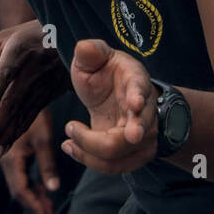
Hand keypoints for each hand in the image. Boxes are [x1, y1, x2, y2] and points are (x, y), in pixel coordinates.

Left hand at [0, 19, 70, 157]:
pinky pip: (32, 116)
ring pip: (23, 112)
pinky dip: (18, 132)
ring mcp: (44, 83)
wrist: (74, 35)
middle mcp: (33, 68)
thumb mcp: (5, 38)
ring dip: (8, 135)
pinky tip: (6, 146)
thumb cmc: (32, 35)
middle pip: (13, 100)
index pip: (7, 72)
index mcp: (19, 50)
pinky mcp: (52, 94)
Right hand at [0, 109, 62, 213]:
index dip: (34, 203)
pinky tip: (42, 186)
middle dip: (33, 201)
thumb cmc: (35, 114)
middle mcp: (3, 159)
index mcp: (10, 159)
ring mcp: (5, 155)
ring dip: (32, 193)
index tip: (46, 213)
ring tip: (48, 202)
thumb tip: (54, 189)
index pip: (20, 190)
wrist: (21, 92)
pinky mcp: (10, 150)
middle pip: (17, 188)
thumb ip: (48, 166)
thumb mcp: (44, 140)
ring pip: (18, 181)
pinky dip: (30, 181)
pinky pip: (19, 172)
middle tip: (48, 212)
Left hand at [62, 39, 158, 174]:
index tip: (134, 104)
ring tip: (67, 141)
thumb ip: (91, 52)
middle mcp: (146, 111)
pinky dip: (90, 161)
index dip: (138, 96)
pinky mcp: (134, 153)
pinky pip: (114, 166)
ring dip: (89, 153)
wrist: (120, 94)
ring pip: (120, 156)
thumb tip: (84, 47)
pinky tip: (71, 148)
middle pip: (131, 135)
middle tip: (71, 129)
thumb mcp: (97, 58)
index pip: (141, 90)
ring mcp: (144, 135)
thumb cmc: (107, 74)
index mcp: (137, 82)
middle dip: (103, 141)